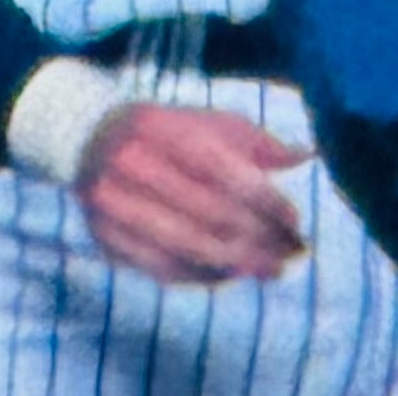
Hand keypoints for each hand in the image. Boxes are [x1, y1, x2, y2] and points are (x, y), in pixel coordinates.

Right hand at [74, 102, 309, 283]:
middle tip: (292, 254)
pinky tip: (231, 275)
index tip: (294, 221)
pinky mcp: (106, 239)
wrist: (91, 141)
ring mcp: (115, 207)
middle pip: (210, 215)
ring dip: (235, 264)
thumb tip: (306, 156)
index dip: (266, 202)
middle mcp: (136, 168)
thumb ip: (259, 142)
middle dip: (258, 239)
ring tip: (269, 269)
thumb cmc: (172, 131)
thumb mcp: (214, 122)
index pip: (229, 176)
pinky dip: (200, 276)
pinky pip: (159, 268)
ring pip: (186, 246)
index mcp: (167, 132)